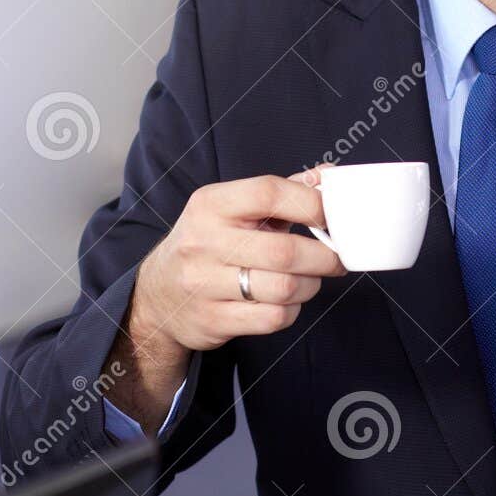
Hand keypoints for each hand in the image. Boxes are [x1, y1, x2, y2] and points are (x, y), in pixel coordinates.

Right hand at [135, 168, 345, 352]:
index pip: (268, 193)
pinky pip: (273, 318)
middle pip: (285, 250)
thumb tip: (327, 176)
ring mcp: (204, 284)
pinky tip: (285, 302)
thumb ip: (280, 192)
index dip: (310, 204)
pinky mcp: (212, 320)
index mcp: (211, 204)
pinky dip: (291, 311)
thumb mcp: (231, 209)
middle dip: (324, 257)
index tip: (330, 217)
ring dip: (310, 286)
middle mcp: (204, 242)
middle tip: (336, 258)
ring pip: (284, 288)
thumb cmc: (209, 244)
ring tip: (309, 280)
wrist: (158, 294)